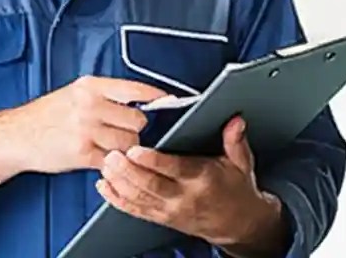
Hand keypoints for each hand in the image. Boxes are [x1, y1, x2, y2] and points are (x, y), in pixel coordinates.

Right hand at [4, 75, 167, 174]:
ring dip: (125, 149)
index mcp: (89, 87)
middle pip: (137, 120)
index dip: (155, 96)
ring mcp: (87, 130)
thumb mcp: (73, 93)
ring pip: (129, 143)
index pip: (134, 89)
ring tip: (107, 146)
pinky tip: (100, 158)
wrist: (17, 136)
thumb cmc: (45, 116)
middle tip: (120, 132)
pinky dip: (112, 163)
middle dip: (134, 129)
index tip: (168, 100)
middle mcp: (90, 105)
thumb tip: (136, 102)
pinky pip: (113, 160)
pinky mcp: (83, 153)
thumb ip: (103, 95)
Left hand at [96, 115, 287, 256]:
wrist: (237, 224)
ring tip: (105, 164)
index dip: (153, 161)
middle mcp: (183, 197)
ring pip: (139, 198)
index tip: (136, 150)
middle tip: (111, 154)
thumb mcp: (241, 164)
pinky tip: (104, 185)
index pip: (175, 169)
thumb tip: (235, 121)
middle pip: (151, 185)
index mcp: (202, 179)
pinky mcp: (161, 217)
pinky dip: (117, 199)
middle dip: (128, 171)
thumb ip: (234, 141)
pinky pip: (136, 210)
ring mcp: (170, 210)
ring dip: (119, 182)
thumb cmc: (235, 190)